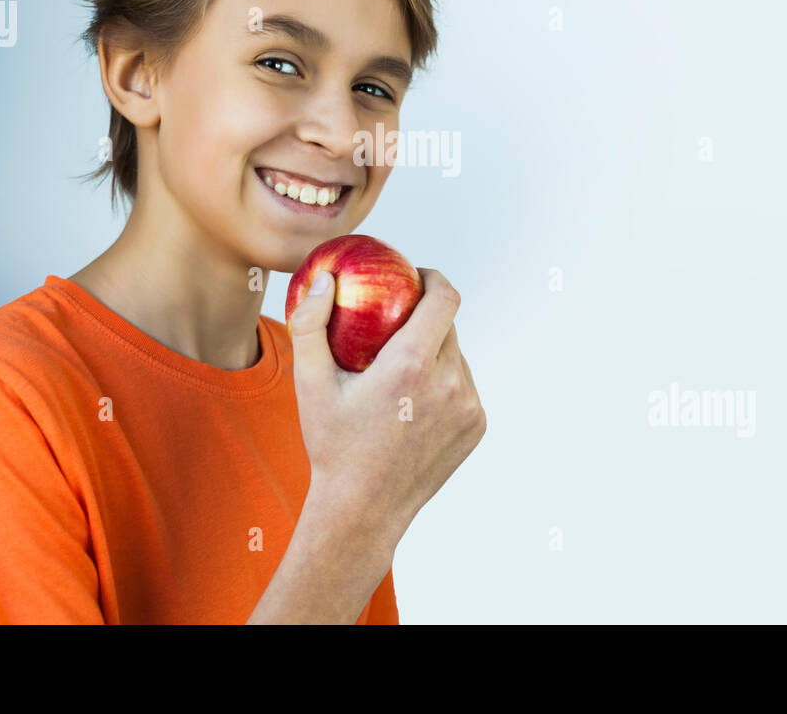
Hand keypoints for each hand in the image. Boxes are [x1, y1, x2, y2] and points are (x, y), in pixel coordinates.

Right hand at [287, 267, 485, 549]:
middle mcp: (449, 383)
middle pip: (448, 325)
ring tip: (400, 367)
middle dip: (425, 316)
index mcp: (411, 365)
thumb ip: (310, 324)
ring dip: (434, 351)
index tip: (413, 277)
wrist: (362, 510)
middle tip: (394, 322)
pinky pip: (463, 386)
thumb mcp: (309, 384)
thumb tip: (324, 281)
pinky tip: (413, 399)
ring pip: (456, 356)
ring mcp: (468, 406)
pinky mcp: (477, 425)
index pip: (444, 297)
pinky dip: (444, 382)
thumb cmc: (333, 446)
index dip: (432, 278)